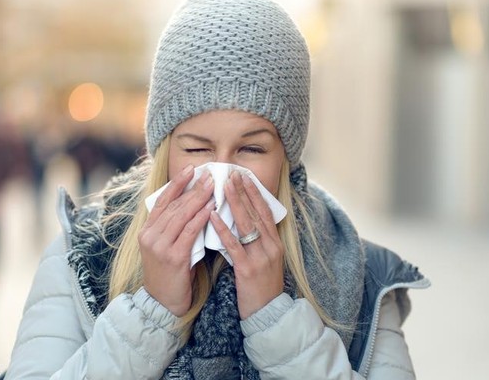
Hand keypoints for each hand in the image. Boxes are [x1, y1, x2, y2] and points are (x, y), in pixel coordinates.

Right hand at [139, 165, 214, 316]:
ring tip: (213, 186)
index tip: (190, 169)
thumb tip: (194, 205)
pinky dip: (201, 218)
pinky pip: (189, 232)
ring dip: (199, 198)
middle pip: (174, 205)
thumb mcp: (167, 247)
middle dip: (192, 188)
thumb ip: (175, 228)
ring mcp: (160, 246)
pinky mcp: (173, 257)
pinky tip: (211, 208)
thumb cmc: (170, 275)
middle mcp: (150, 236)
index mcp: (147, 231)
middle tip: (209, 174)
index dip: (176, 183)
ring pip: (181, 215)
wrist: (162, 305)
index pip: (162, 201)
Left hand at [210, 171, 284, 319]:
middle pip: (257, 213)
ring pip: (247, 225)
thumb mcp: (266, 261)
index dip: (255, 193)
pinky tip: (212, 217)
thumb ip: (258, 242)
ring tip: (223, 187)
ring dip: (234, 204)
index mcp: (276, 243)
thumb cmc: (263, 288)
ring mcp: (261, 257)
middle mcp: (271, 247)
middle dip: (244, 192)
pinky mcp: (248, 270)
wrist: (268, 314)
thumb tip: (244, 223)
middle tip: (232, 173)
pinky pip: (234, 245)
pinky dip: (223, 229)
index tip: (244, 177)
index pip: (265, 212)